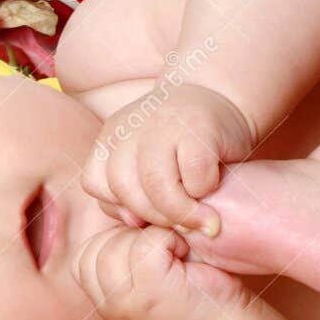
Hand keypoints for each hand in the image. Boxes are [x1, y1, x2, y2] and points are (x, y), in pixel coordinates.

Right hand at [73, 225, 249, 319]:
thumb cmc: (193, 295)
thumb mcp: (147, 275)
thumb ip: (124, 250)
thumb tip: (118, 203)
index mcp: (102, 300)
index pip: (85, 252)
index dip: (118, 242)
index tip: (151, 259)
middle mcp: (107, 304)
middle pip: (100, 244)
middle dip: (134, 239)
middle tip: (168, 257)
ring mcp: (124, 300)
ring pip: (119, 241)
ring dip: (151, 239)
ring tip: (175, 256)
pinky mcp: (150, 291)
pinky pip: (145, 242)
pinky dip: (168, 239)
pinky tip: (183, 255)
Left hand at [81, 83, 253, 235]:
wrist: (223, 96)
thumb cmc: (185, 144)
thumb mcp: (147, 167)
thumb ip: (130, 196)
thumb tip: (134, 223)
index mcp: (111, 135)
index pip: (95, 184)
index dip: (123, 208)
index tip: (153, 212)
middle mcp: (130, 126)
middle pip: (123, 189)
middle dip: (153, 216)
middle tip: (180, 223)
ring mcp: (163, 124)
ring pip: (155, 185)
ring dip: (179, 212)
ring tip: (200, 218)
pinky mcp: (199, 128)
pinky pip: (194, 177)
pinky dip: (205, 190)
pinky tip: (214, 184)